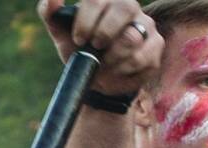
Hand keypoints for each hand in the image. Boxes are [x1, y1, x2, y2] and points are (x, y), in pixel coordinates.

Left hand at [39, 0, 162, 96]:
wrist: (98, 80)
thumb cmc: (81, 50)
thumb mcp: (62, 34)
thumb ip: (51, 14)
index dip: (87, 20)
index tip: (79, 40)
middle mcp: (130, 7)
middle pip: (125, 7)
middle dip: (104, 33)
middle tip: (94, 49)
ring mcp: (146, 25)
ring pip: (133, 36)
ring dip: (112, 57)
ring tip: (104, 64)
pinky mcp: (156, 47)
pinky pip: (142, 57)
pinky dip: (124, 70)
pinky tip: (117, 71)